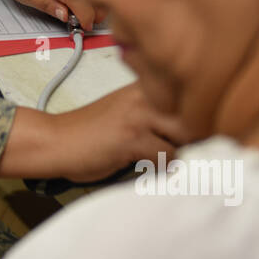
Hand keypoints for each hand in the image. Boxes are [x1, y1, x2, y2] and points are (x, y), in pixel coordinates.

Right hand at [0, 82, 189, 182]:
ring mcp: (139, 115)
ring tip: (175, 167)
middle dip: (200, 140)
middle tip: (193, 159)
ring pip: (187, 137)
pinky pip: (168, 157)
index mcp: (146, 86)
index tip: (200, 141)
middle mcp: (145, 95)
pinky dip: (168, 169)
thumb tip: (193, 138)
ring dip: (185, 156)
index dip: (201, 122)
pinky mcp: (132, 138)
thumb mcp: (126, 114)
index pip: (192, 99)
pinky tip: (157, 172)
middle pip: (196, 116)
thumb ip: (155, 119)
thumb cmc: (90, 133)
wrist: (56, 141)